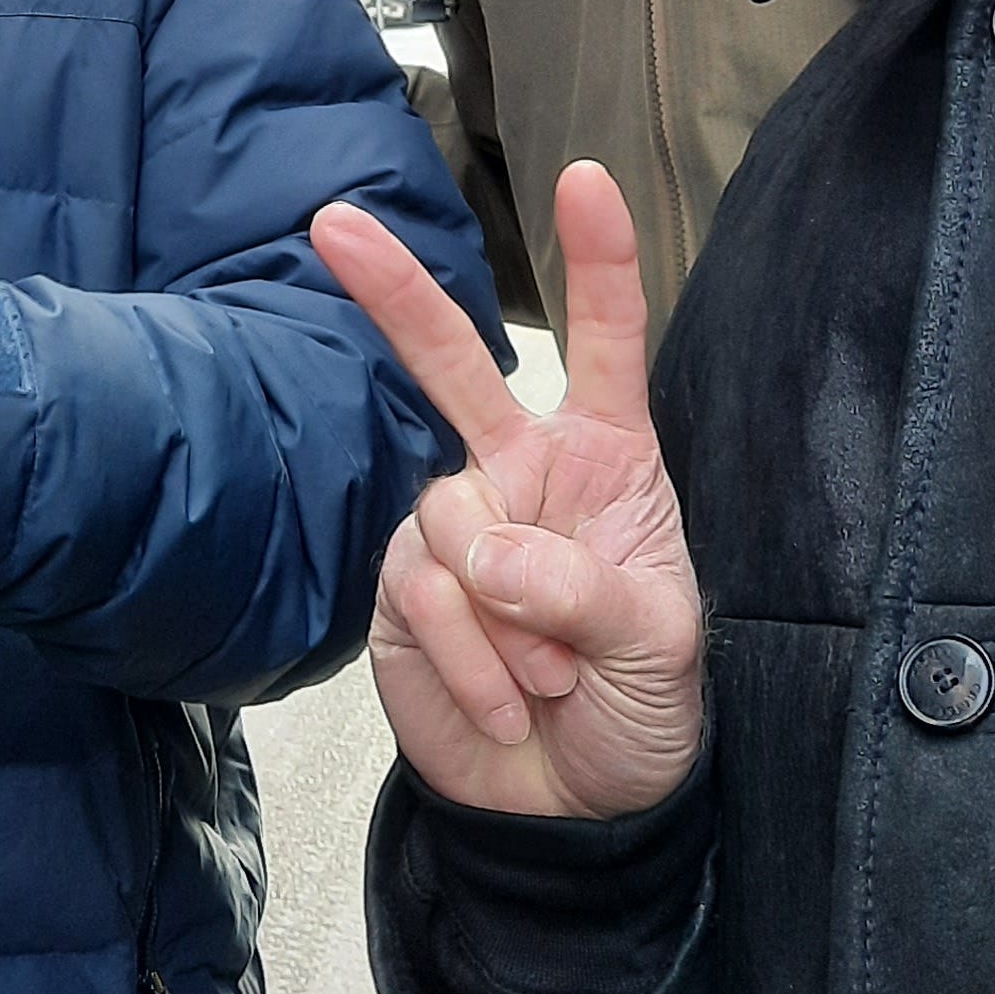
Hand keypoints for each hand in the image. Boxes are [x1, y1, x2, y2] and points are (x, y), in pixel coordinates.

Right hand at [315, 161, 703, 822]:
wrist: (571, 812)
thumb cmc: (643, 709)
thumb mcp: (660, 648)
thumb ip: (586, 589)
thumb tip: (485, 550)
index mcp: (606, 461)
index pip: (606, 347)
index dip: (598, 265)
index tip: (585, 181)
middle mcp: (522, 473)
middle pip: (456, 365)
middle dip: (396, 291)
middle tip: (334, 224)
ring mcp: (455, 527)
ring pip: (449, 520)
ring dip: (506, 619)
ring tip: (552, 685)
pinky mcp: (404, 590)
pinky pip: (420, 595)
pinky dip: (471, 657)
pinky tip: (507, 705)